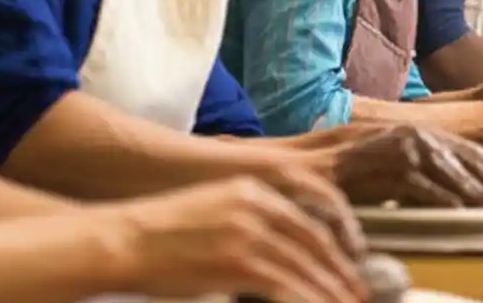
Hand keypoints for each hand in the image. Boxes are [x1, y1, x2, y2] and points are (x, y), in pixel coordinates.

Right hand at [121, 176, 366, 302]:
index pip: (312, 214)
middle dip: (343, 271)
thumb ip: (250, 220)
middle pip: (316, 242)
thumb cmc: (159, 232)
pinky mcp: (238, 263)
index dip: (339, 241)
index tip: (352, 262)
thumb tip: (278, 248)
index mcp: (253, 190)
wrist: (123, 239)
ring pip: (307, 266)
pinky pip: (288, 286)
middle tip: (359, 292)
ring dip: (332, 291)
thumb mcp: (213, 209)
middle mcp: (257, 206)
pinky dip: (310, 300)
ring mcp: (249, 234)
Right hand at [333, 125, 482, 207]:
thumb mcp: (399, 149)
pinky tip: (459, 208)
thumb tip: (457, 175)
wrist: (327, 160)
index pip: (467, 148)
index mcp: (422, 130)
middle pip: (465, 159)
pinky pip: (426, 188)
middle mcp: (418, 136)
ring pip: (450, 173)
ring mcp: (407, 153)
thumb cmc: (361, 158)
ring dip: (473, 190)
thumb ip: (427, 156)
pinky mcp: (394, 172)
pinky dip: (444, 199)